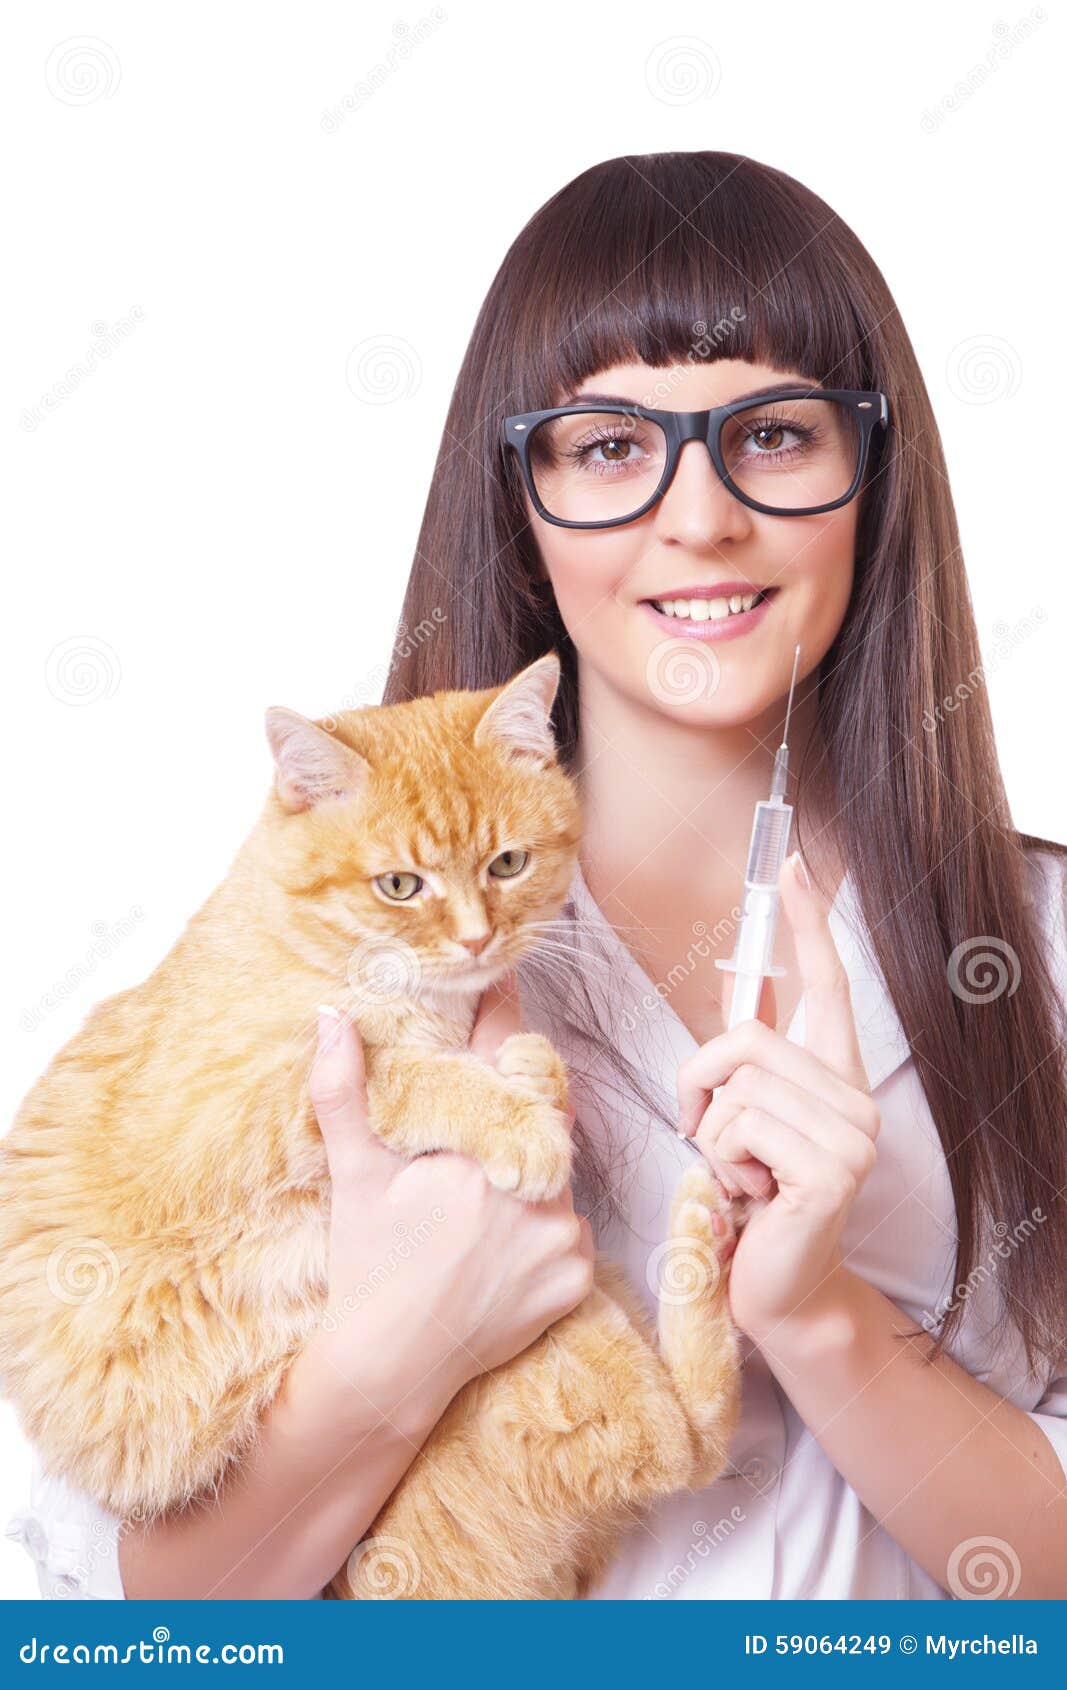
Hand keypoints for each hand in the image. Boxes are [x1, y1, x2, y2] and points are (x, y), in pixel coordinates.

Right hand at [306, 974, 593, 1420]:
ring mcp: (561, 1233)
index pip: (504, 1053)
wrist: (391, 1369)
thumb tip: (330, 1017)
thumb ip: (343, 1091)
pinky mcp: (576, 1274)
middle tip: (480, 1099)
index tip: (497, 980)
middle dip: (515, 1095)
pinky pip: (570, 1223)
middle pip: (542, 1108)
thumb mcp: (353, 1175)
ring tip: (476, 1188)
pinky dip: (542, 1220)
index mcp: (480, 1148)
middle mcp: (532, 1186)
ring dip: (528, 1161)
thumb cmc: (367, 1265)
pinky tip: (498, 1236)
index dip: (499, 1011)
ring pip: (558, 1166)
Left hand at [675, 854, 879, 1344]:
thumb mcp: (742, 1121)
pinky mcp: (831, 1167)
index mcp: (834, 1080)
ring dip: (709, 1135)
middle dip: (700, 1087)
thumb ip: (744, 1058)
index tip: (793, 865)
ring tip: (739, 1175)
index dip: (808, 925)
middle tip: (708, 1137)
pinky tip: (751, 1196)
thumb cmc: (756, 1204)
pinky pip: (737, 1125)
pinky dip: (720, 1161)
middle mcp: (854, 1099)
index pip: (828, 987)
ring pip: (734, 1085)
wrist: (780, 1289)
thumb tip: (735, 975)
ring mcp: (851, 1134)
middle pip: (745, 1039)